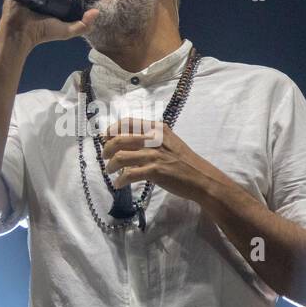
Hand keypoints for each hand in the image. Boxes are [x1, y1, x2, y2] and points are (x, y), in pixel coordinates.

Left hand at [100, 118, 223, 205]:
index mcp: (157, 128)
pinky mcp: (155, 171)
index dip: (112, 130)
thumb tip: (127, 141)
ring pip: (120, 157)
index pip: (127, 122)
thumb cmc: (184, 161)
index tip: (106, 139)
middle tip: (105, 158)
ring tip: (110, 171)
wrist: (201, 178)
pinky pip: (129, 174)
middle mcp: (154, 138)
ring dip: (110, 166)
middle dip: (107, 149)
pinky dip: (120, 180)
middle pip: (119, 139)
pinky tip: (119, 184)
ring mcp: (154, 155)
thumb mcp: (169, 141)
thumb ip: (151, 138)